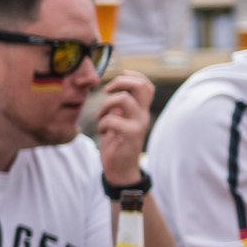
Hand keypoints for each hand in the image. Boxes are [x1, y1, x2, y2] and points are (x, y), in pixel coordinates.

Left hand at [90, 67, 153, 186]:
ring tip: (100, 115)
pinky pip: (113, 120)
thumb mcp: (119, 121)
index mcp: (140, 111)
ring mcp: (138, 125)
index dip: (134, 76)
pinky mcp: (130, 136)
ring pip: (124, 100)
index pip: (146, 86)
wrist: (120, 169)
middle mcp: (142, 115)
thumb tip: (115, 91)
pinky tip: (102, 131)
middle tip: (106, 89)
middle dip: (121, 82)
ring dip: (106, 104)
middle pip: (142, 87)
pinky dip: (103, 123)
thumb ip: (119, 108)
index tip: (118, 78)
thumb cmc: (117, 144)